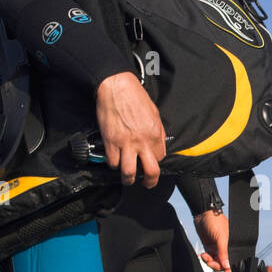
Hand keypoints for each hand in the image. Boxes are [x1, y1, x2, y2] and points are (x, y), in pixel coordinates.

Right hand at [95, 72, 165, 186]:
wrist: (116, 86)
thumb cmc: (135, 96)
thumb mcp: (154, 113)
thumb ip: (158, 131)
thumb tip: (159, 144)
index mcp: (155, 134)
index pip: (160, 157)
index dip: (155, 161)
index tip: (150, 160)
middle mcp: (142, 142)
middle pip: (150, 172)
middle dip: (150, 182)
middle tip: (147, 184)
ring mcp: (125, 143)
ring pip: (129, 172)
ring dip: (128, 179)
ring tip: (127, 178)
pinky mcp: (110, 142)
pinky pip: (113, 162)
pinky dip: (113, 164)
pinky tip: (115, 160)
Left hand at [194, 210, 230, 271]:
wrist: (202, 214)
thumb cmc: (215, 222)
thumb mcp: (221, 237)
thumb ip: (224, 252)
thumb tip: (227, 266)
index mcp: (233, 245)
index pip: (233, 260)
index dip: (230, 269)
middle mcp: (226, 248)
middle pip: (223, 264)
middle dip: (217, 265)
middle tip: (211, 262)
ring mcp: (217, 248)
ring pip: (215, 262)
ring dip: (210, 262)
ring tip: (206, 256)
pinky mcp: (209, 247)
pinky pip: (209, 258)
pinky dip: (205, 258)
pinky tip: (203, 254)